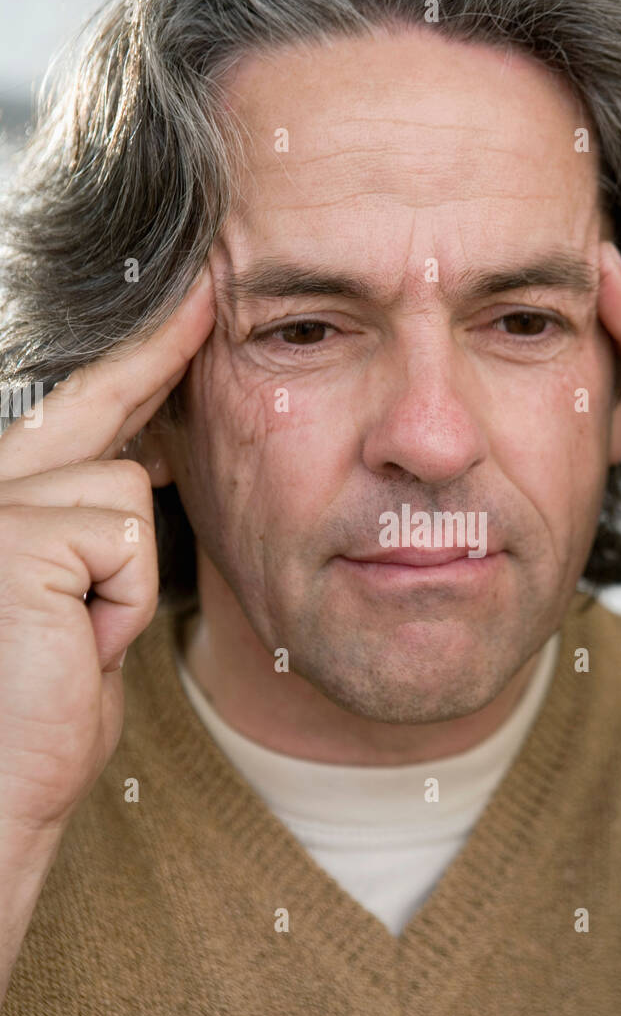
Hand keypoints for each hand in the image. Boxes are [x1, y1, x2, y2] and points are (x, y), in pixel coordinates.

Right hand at [0, 270, 213, 832]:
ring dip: (125, 584)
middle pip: (96, 416)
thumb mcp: (76, 607)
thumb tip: (141, 461)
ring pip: (122, 492)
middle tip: (206, 299)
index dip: (136, 358)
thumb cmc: (35, 716)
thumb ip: (89, 532)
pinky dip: (123, 606)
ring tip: (74, 642)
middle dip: (156, 358)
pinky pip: (125, 538)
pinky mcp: (11, 533)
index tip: (190, 300)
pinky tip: (73, 646)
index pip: (76, 413)